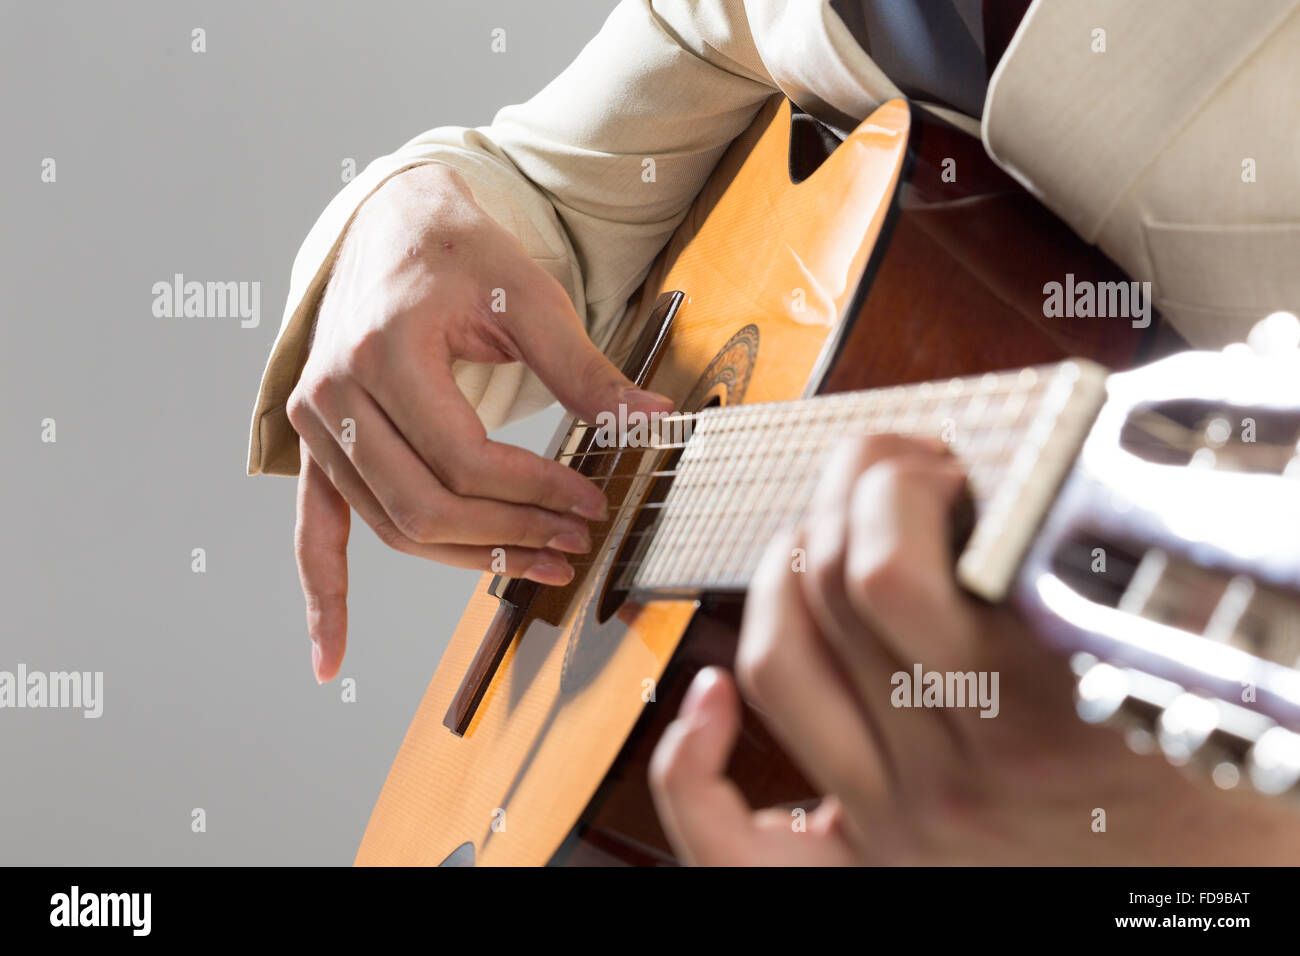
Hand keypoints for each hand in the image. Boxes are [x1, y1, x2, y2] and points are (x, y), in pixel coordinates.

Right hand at [288, 163, 671, 681]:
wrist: (392, 227)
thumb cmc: (459, 253)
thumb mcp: (528, 295)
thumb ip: (583, 368)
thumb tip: (653, 423)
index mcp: (384, 349)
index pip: (462, 458)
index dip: (534, 490)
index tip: (592, 500)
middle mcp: (335, 393)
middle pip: (425, 504)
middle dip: (510, 534)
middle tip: (579, 541)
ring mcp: (316, 425)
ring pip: (390, 526)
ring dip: (464, 560)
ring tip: (539, 565)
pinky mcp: (315, 446)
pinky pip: (313, 532)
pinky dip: (323, 596)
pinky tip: (331, 658)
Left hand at [650, 436, 1299, 863]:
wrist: (1237, 906)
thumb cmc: (1243, 772)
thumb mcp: (1226, 656)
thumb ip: (1157, 549)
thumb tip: (1116, 431)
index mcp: (1049, 706)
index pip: (894, 560)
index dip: (903, 481)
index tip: (950, 466)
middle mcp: (962, 770)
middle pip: (832, 582)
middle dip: (852, 490)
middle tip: (902, 475)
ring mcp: (904, 826)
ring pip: (780, 661)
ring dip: (787, 568)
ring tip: (833, 537)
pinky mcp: (869, 873)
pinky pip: (729, 841)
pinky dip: (689, 763)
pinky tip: (709, 698)